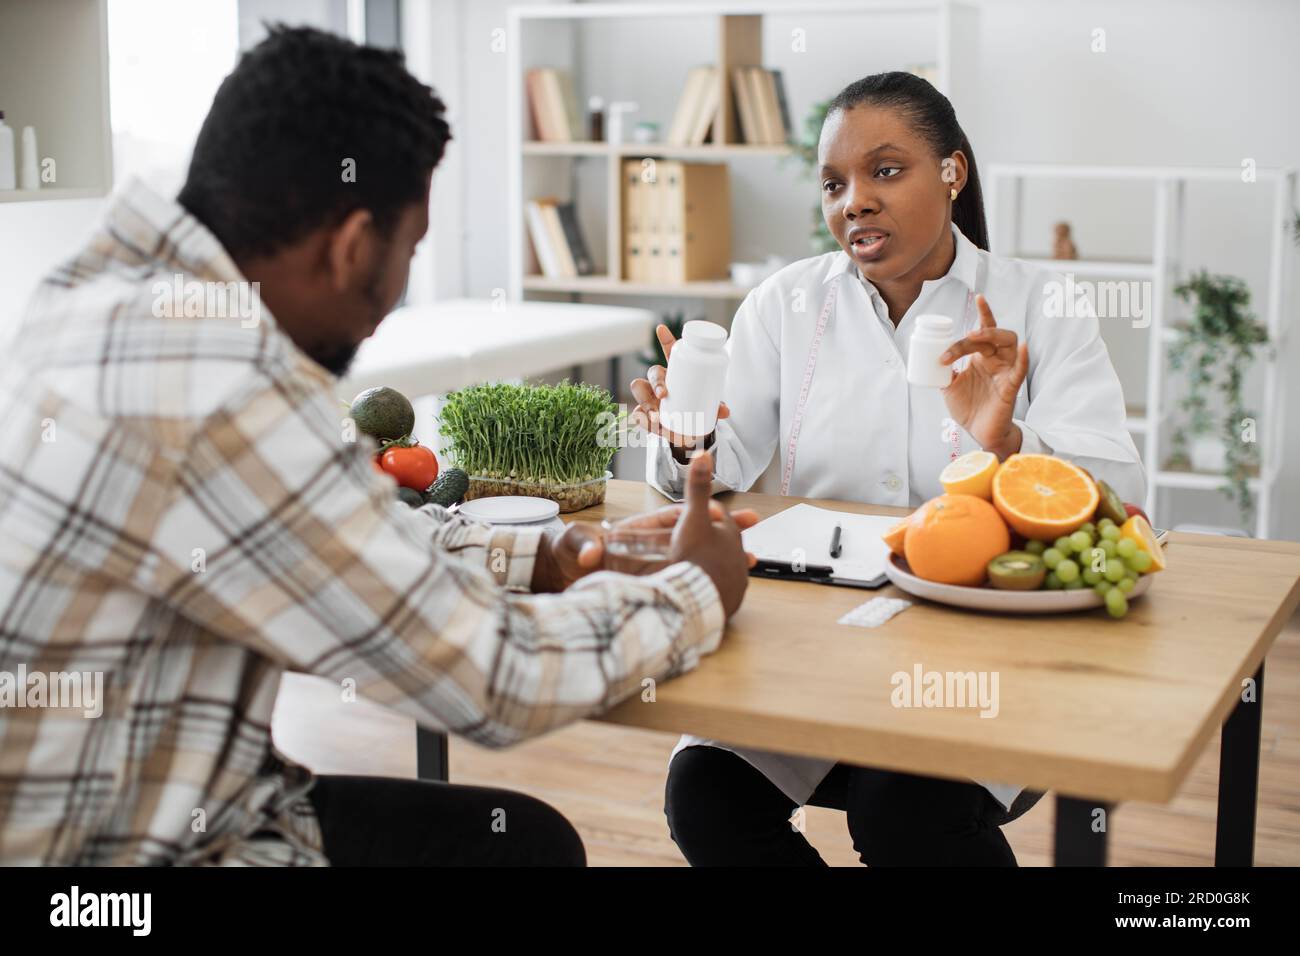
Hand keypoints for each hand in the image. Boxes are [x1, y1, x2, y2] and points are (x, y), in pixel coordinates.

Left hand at [530, 500, 760, 592]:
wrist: (563, 576)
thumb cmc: (569, 554)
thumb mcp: (573, 544)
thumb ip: (581, 544)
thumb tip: (590, 551)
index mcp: (638, 528)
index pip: (672, 517)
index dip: (695, 514)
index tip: (715, 513)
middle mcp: (651, 544)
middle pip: (694, 532)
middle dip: (724, 528)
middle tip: (752, 520)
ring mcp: (658, 563)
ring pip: (698, 555)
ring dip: (725, 555)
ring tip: (753, 559)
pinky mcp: (659, 582)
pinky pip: (690, 578)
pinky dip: (712, 580)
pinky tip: (731, 585)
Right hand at [629, 324, 729, 450]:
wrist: (687, 433)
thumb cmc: (697, 413)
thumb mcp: (708, 408)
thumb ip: (715, 408)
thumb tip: (726, 411)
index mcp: (676, 373)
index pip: (670, 352)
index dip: (665, 340)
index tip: (661, 329)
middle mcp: (661, 381)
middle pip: (653, 372)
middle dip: (656, 381)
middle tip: (664, 394)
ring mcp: (650, 396)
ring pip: (638, 388)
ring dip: (645, 399)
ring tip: (656, 414)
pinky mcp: (644, 413)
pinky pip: (637, 411)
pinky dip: (642, 417)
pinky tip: (648, 422)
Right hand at [666, 451, 750, 618]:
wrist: (694, 600)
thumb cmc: (694, 558)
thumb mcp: (692, 517)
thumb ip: (698, 487)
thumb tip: (704, 455)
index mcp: (729, 534)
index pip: (722, 518)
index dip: (712, 513)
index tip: (712, 511)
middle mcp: (736, 556)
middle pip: (728, 542)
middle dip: (727, 536)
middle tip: (740, 529)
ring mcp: (734, 580)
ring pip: (728, 565)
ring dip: (724, 562)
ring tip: (721, 563)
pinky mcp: (728, 600)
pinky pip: (724, 588)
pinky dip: (719, 584)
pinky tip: (714, 587)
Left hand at [939, 294, 1028, 458]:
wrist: (978, 432)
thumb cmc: (968, 408)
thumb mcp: (950, 386)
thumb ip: (944, 370)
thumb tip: (930, 358)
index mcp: (982, 357)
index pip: (985, 330)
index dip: (984, 313)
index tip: (978, 297)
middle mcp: (996, 360)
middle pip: (993, 335)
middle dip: (976, 333)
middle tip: (961, 338)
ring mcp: (1005, 371)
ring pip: (1009, 343)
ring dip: (992, 336)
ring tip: (975, 336)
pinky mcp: (1011, 386)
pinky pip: (1020, 369)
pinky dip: (1023, 357)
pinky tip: (1022, 347)